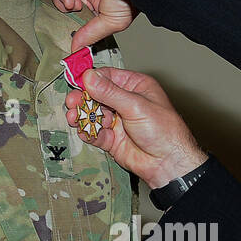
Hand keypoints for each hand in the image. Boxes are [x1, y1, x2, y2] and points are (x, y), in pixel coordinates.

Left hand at [49, 0, 138, 47]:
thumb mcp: (111, 22)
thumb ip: (91, 35)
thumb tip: (76, 49)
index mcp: (98, 2)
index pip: (76, 12)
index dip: (71, 22)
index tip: (70, 34)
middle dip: (64, 11)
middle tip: (70, 17)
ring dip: (61, 1)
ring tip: (72, 7)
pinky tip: (70, 0)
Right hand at [66, 67, 205, 187]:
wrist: (168, 163)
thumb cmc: (164, 131)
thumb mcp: (136, 106)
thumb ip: (110, 92)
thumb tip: (89, 77)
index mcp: (135, 87)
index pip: (107, 77)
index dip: (91, 79)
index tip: (76, 81)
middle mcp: (125, 102)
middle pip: (96, 96)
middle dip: (83, 99)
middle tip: (72, 102)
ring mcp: (118, 121)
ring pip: (93, 114)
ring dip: (82, 115)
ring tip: (73, 117)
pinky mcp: (112, 139)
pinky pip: (94, 132)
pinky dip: (87, 131)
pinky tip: (82, 130)